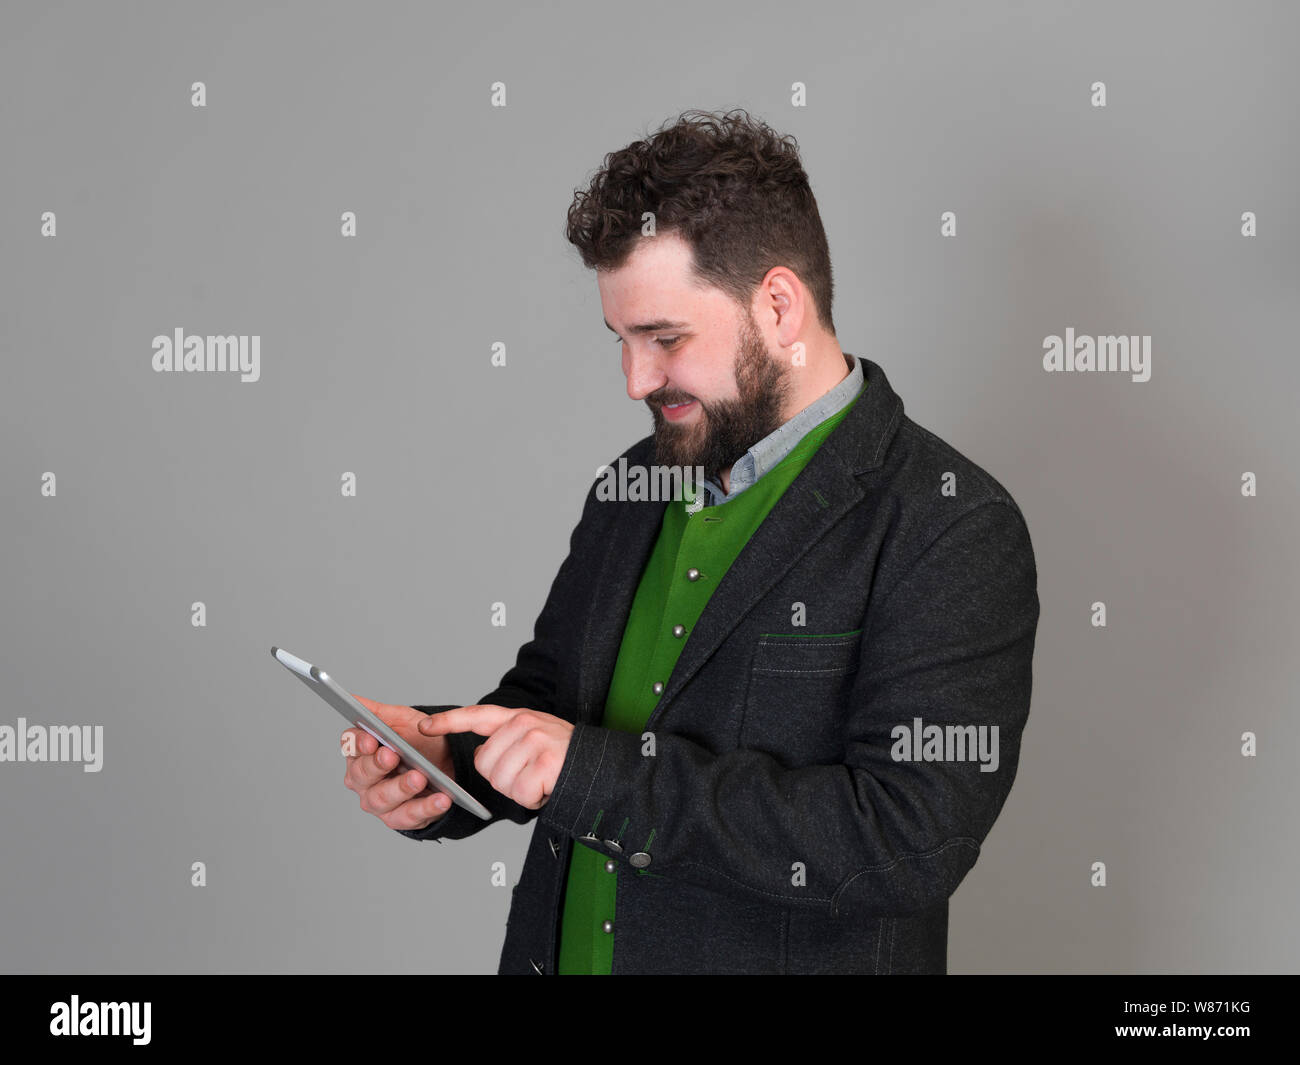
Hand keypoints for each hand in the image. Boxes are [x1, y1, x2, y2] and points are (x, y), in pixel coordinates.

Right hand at [342, 695, 455, 830]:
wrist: (445, 763)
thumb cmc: (418, 741)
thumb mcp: (401, 720)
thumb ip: (377, 712)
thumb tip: (355, 700)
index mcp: (359, 752)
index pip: (350, 747)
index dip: (358, 744)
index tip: (371, 740)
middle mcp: (362, 779)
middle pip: (360, 775)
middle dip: (376, 766)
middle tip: (393, 756)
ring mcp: (378, 801)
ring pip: (381, 799)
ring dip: (401, 788)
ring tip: (420, 778)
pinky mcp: (398, 818)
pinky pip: (408, 816)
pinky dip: (425, 808)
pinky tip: (441, 798)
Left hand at [418, 705, 572, 809]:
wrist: (601, 768)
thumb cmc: (564, 758)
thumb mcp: (535, 739)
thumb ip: (506, 742)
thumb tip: (481, 756)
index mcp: (519, 718)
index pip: (477, 716)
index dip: (448, 721)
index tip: (425, 727)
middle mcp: (525, 725)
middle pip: (485, 764)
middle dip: (503, 779)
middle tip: (530, 774)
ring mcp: (536, 742)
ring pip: (501, 782)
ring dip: (520, 790)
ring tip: (541, 779)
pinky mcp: (545, 764)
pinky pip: (520, 793)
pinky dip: (533, 799)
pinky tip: (547, 787)